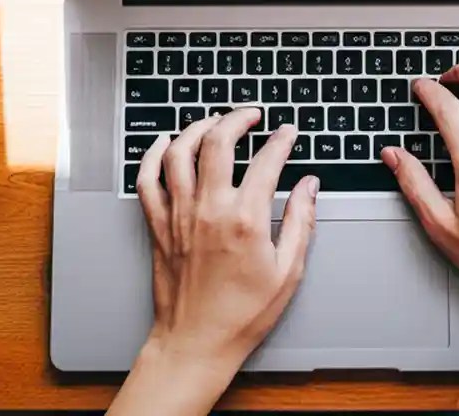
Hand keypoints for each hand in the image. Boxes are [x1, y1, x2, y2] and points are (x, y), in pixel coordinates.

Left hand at [135, 109, 317, 370]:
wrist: (196, 342)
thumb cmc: (242, 315)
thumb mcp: (288, 272)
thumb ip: (301, 222)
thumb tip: (310, 186)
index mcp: (245, 220)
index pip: (267, 161)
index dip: (281, 140)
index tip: (287, 133)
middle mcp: (209, 210)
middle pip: (217, 142)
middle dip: (237, 119)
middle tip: (251, 115)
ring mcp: (179, 215)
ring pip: (179, 152)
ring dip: (197, 128)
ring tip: (213, 122)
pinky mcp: (158, 226)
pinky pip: (147, 179)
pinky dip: (153, 154)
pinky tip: (165, 143)